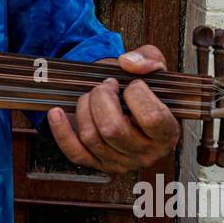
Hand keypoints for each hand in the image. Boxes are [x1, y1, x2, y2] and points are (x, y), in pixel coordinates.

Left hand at [47, 45, 179, 174]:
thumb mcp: (154, 66)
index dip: (137, 94)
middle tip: (106, 86)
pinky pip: (75, 152)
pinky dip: (61, 131)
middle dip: (102, 98)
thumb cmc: (143, 88)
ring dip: (84, 107)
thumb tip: (128, 64)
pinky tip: (56, 112)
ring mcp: (121, 162)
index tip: (133, 84)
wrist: (129, 103)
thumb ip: (149, 58)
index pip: (152, 118)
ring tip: (91, 95)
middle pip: (113, 129)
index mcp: (167, 133)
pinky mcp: (99, 164)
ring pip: (91, 137)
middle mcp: (146, 153)